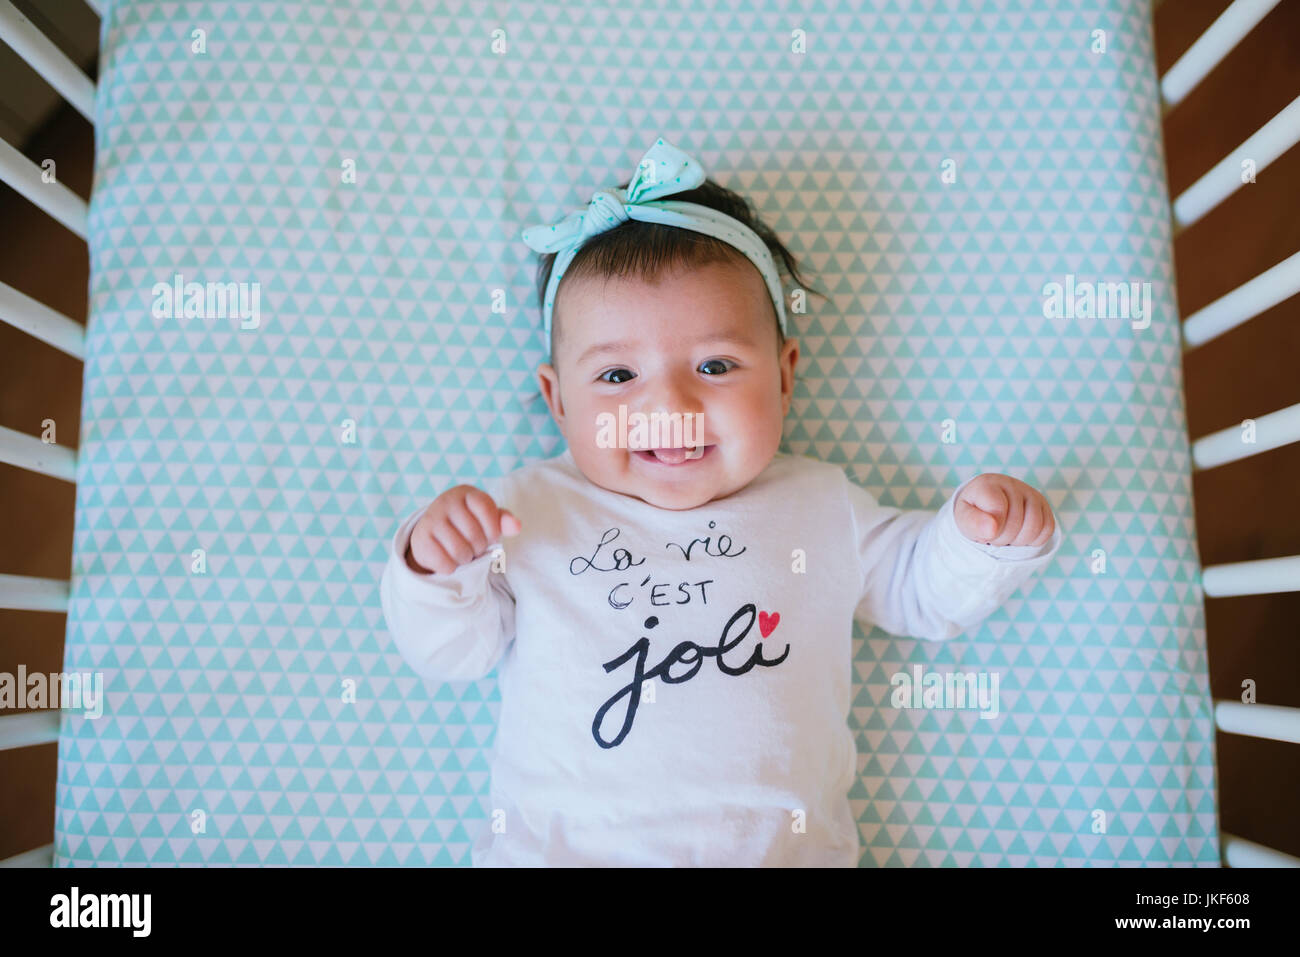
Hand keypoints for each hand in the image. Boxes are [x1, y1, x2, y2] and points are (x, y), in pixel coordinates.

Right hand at [405, 485, 521, 574]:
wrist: (433, 534)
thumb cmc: (469, 525)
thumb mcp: (488, 519)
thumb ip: (504, 521)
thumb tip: (516, 526)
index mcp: (466, 493)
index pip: (486, 509)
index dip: (492, 529)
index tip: (489, 535)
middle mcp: (445, 501)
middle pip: (475, 536)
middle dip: (479, 548)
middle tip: (473, 546)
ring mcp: (431, 520)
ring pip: (460, 552)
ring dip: (466, 559)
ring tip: (462, 553)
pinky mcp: (420, 540)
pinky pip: (445, 564)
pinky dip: (451, 568)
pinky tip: (448, 559)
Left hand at [954, 473, 1054, 547]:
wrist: (984, 509)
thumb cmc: (973, 514)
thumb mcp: (963, 520)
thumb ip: (972, 523)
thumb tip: (992, 528)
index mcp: (988, 484)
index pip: (997, 509)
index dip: (991, 529)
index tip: (983, 531)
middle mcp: (1011, 484)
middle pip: (1015, 523)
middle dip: (1002, 538)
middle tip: (993, 535)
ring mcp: (1031, 493)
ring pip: (1034, 527)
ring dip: (1018, 541)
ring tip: (1005, 535)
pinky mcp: (1044, 505)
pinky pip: (1047, 530)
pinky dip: (1033, 540)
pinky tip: (1019, 534)